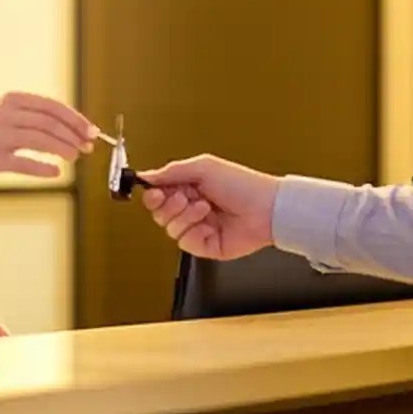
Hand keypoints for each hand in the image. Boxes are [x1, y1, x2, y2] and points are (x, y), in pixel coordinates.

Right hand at [0, 92, 97, 202]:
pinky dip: (42, 168)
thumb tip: (69, 132)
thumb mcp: (2, 118)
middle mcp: (6, 114)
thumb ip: (30, 121)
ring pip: (40, 139)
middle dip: (73, 134)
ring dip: (62, 149)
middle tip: (87, 147)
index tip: (90, 131)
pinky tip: (55, 172)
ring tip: (75, 157)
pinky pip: (23, 163)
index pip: (51, 106)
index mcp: (11, 101)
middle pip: (49, 122)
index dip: (74, 119)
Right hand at [138, 155, 280, 260]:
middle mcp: (191, 208)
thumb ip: (171, 171)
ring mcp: (198, 228)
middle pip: (160, 214)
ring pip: (171, 228)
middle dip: (168, 206)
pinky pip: (185, 243)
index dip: (153, 195)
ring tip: (204, 207)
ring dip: (185, 216)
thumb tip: (146, 176)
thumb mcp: (203, 167)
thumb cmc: (242, 184)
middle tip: (182, 197)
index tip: (155, 193)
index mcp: (189, 188)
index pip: (159, 194)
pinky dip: (194, 232)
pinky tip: (208, 223)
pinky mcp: (206, 246)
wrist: (266, 209)